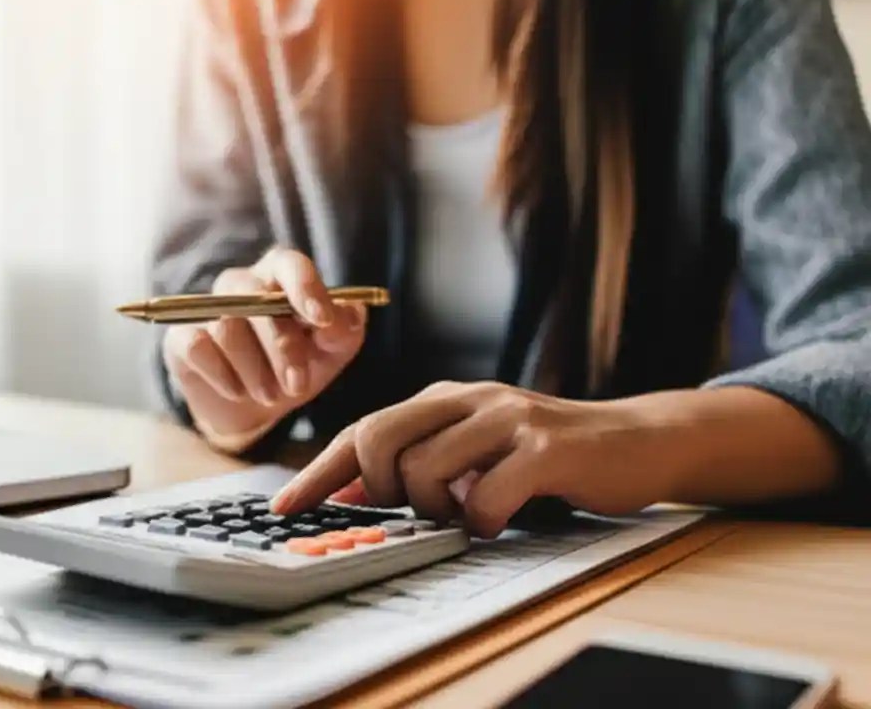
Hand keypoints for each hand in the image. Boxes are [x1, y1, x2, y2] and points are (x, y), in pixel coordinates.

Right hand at [162, 248, 366, 452]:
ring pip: (228, 327)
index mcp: (282, 276)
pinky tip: (237, 391)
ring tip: (271, 395)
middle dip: (283, 347)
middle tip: (297, 386)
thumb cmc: (300, 367)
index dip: (306, 288)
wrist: (258, 409)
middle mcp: (243, 283)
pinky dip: (222, 375)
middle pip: (256, 298)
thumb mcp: (332, 351)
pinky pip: (197, 347)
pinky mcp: (182, 338)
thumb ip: (343, 329)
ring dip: (255, 370)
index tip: (320, 320)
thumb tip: (337, 318)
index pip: (290, 264)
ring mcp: (208, 308)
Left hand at [270, 381, 680, 537]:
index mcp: (442, 399)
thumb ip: (419, 463)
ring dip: (437, 511)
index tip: (284, 506)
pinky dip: (483, 522)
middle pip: (377, 440)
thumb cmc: (544, 456)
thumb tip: (349, 496)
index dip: (318, 472)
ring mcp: (506, 419)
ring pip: (424, 471)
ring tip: (469, 511)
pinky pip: (484, 498)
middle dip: (377, 490)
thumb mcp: (474, 451)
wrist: (636, 441)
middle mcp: (468, 398)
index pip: (361, 430)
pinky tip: (502, 519)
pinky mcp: (545, 449)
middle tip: (411, 510)